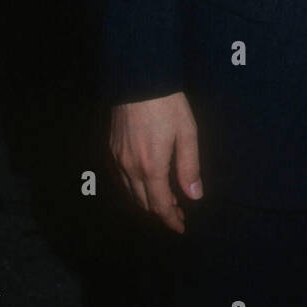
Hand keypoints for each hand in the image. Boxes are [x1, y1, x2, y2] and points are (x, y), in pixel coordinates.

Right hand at [109, 91, 201, 233]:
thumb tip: (194, 196)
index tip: (181, 227)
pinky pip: (121, 178)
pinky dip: (134, 188)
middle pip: (143, 203)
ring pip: (130, 192)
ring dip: (146, 201)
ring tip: (164, 201)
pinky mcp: (111, 147)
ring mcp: (118, 158)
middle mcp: (130, 168)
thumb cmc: (168, 104)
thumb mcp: (187, 133)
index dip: (170, 219)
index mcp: (151, 167)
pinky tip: (145, 182)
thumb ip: (189, 167)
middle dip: (160, 213)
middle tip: (177, 214)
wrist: (139, 78)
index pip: (160, 205)